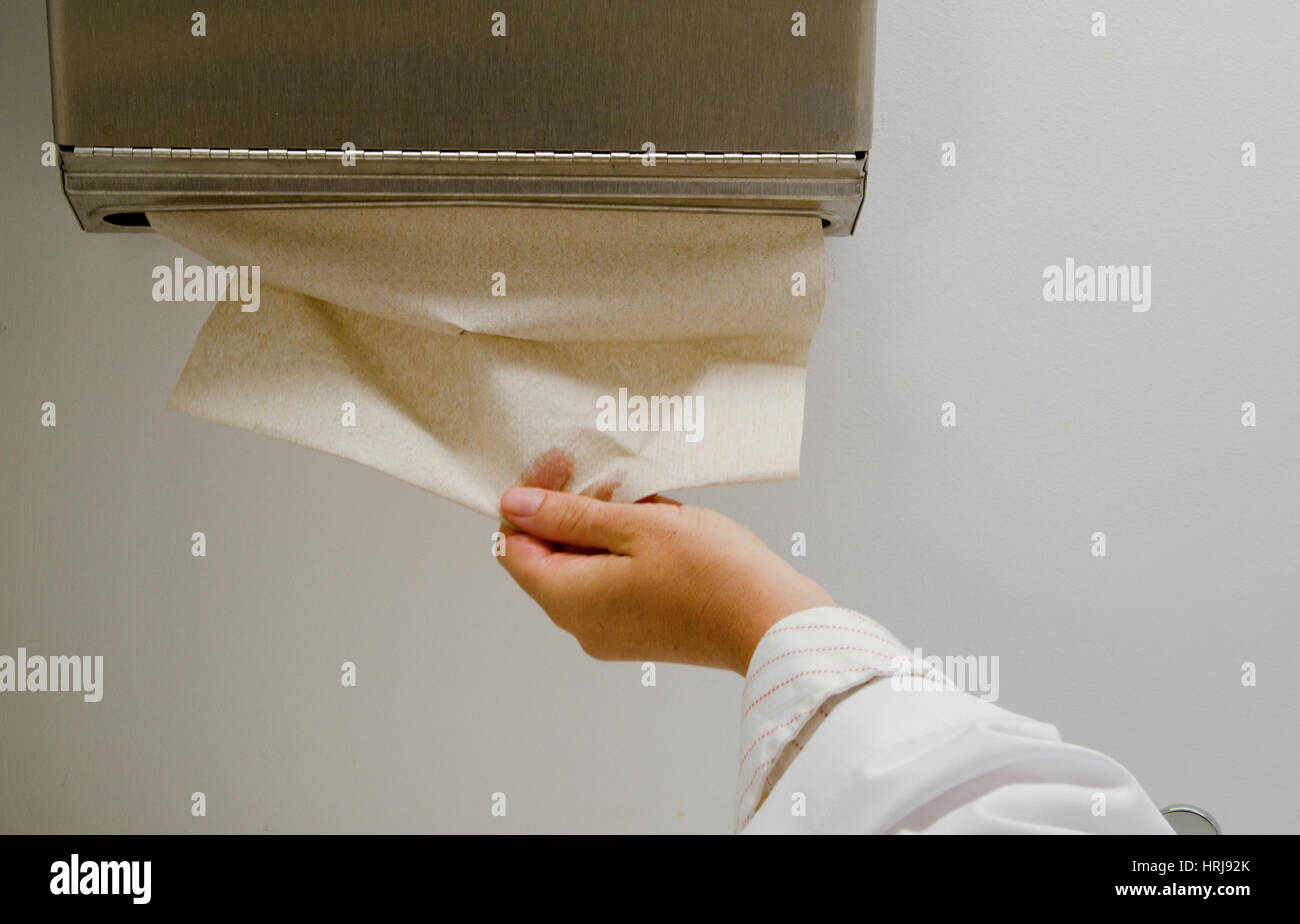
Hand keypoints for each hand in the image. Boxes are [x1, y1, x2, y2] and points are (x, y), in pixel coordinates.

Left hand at [495, 450, 834, 673]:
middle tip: (616, 480)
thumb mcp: (635, 526)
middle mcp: (581, 624)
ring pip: (586, 566)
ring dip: (607, 528)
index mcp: (567, 599)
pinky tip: (664, 529)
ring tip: (650, 504)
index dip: (532, 500)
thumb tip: (516, 505)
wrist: (772, 623)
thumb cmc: (713, 575)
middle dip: (575, 510)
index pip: (513, 545)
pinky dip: (629, 551)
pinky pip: (615, 582)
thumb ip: (569, 515)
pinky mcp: (641, 630)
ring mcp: (612, 631)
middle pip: (550, 555)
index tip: (564, 465)